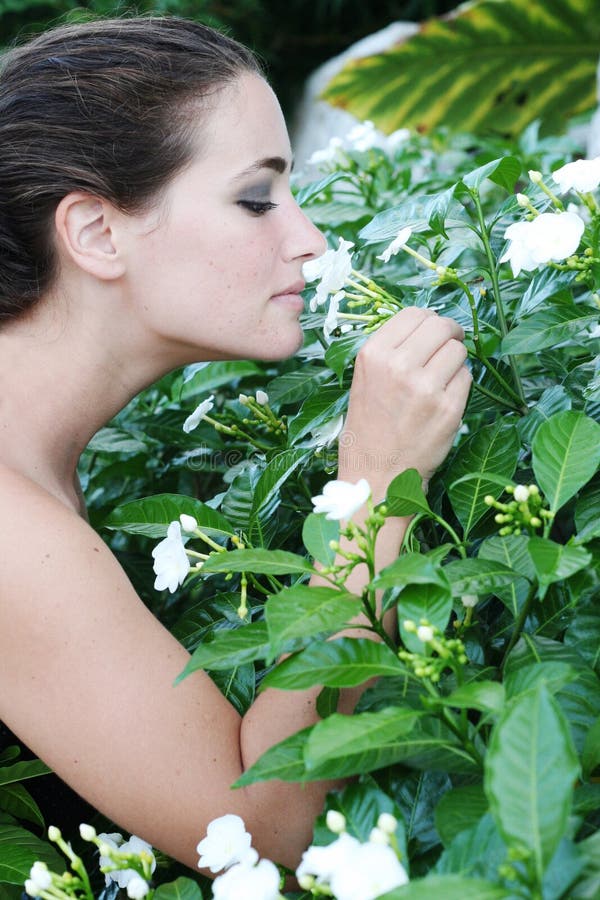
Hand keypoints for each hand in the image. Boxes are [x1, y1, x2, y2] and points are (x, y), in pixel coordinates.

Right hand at [339, 307, 471, 494]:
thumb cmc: (369, 428)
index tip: (433, 332)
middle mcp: (399, 366)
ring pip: (458, 350)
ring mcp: (426, 387)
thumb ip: (392, 350)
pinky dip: (460, 384)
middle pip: (441, 326)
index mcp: (374, 355)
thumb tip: (428, 324)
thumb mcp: (365, 379)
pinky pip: (466, 377)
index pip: (414, 313)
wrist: (377, 475)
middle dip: (450, 333)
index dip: (429, 320)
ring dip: (454, 360)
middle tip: (449, 345)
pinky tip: (444, 399)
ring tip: (441, 379)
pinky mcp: (449, 409)